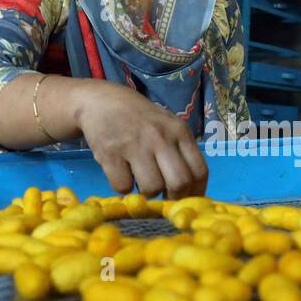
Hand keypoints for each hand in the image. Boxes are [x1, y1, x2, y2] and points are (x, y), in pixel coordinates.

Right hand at [74, 81, 208, 198]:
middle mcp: (160, 137)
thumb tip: (190, 190)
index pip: (200, 171)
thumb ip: (180, 152)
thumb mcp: (167, 126)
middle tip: (164, 198)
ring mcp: (135, 144)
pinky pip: (123, 186)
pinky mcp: (110, 153)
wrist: (100, 100)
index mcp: (179, 131)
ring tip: (140, 180)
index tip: (187, 200)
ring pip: (152, 188)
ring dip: (147, 193)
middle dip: (173, 198)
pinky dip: (122, 186)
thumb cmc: (139, 118)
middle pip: (180, 183)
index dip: (196, 193)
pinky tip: (121, 173)